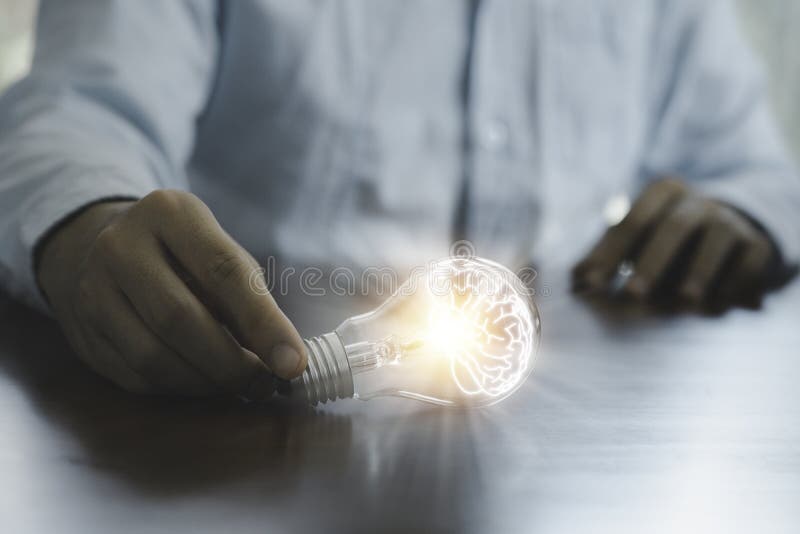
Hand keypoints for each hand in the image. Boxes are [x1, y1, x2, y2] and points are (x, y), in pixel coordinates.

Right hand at [36, 190, 305, 397]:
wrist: (97, 248)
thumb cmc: (182, 253)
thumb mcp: (217, 250)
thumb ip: (249, 295)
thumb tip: (283, 358)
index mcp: (170, 213)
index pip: (223, 272)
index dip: (263, 324)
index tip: (294, 364)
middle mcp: (121, 245)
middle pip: (180, 318)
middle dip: (231, 364)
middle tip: (265, 385)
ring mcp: (93, 289)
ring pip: (153, 357)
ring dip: (205, 383)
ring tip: (237, 385)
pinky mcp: (83, 331)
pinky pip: (135, 377)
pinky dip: (179, 390)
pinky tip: (203, 384)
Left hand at [572, 178, 778, 309]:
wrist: (729, 231)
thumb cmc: (665, 240)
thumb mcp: (638, 240)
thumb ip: (606, 258)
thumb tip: (574, 282)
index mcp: (661, 193)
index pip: (630, 223)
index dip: (608, 254)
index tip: (589, 285)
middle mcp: (697, 202)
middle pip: (672, 228)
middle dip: (651, 262)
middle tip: (633, 294)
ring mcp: (729, 221)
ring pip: (714, 243)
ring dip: (697, 274)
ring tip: (684, 303)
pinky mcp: (756, 244)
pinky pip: (746, 264)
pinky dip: (732, 286)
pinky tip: (715, 309)